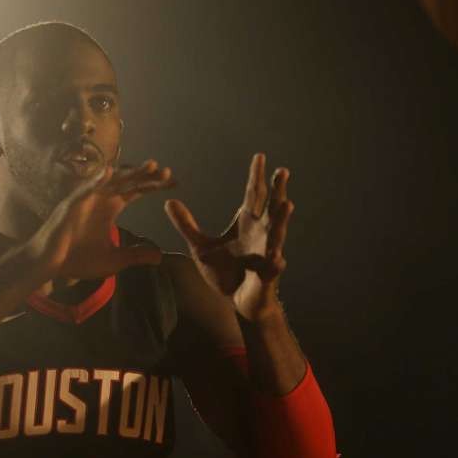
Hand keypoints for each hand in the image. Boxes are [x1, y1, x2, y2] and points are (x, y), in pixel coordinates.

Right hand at [26, 160, 175, 280]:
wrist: (50, 265)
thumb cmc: (78, 260)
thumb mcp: (114, 261)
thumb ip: (135, 256)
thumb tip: (159, 257)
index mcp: (111, 208)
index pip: (137, 191)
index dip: (154, 185)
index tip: (174, 182)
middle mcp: (101, 199)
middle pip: (128, 182)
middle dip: (147, 176)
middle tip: (166, 171)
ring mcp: (86, 199)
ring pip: (111, 181)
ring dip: (129, 173)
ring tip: (149, 166)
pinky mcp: (71, 204)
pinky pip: (85, 189)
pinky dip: (96, 179)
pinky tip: (110, 171)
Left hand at [164, 153, 293, 321]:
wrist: (237, 301)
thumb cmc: (225, 271)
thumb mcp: (201, 247)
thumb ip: (187, 225)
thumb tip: (169, 202)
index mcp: (247, 223)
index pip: (254, 195)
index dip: (256, 176)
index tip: (259, 156)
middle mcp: (261, 234)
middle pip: (271, 208)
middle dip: (277, 190)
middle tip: (282, 171)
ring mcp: (267, 253)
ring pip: (276, 234)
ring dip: (281, 221)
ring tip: (288, 205)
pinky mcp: (266, 275)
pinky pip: (272, 268)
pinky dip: (275, 264)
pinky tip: (278, 260)